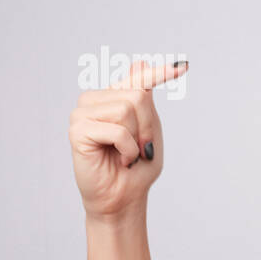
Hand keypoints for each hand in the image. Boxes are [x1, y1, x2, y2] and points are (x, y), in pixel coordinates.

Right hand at [68, 58, 186, 220]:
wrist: (123, 197)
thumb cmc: (138, 166)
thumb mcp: (150, 129)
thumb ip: (144, 99)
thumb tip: (140, 61)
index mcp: (113, 98)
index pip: (137, 78)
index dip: (159, 73)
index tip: (183, 68)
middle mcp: (95, 100)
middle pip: (136, 95)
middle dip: (148, 126)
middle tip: (141, 148)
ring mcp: (82, 113)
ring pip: (126, 110)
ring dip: (137, 139)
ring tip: (128, 154)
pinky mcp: (77, 129)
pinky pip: (117, 130)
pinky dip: (128, 149)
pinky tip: (121, 159)